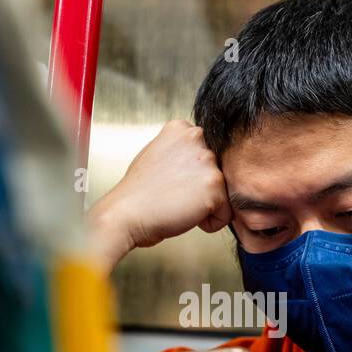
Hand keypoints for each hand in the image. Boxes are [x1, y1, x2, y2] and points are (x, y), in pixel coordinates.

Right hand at [88, 119, 230, 269]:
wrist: (125, 214)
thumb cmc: (138, 193)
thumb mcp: (157, 155)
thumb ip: (181, 150)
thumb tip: (200, 157)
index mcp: (182, 128)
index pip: (207, 156)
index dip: (191, 176)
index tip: (170, 181)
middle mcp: (197, 138)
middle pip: (218, 172)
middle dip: (200, 189)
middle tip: (173, 194)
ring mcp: (207, 160)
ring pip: (223, 193)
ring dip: (204, 206)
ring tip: (178, 203)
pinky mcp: (214, 185)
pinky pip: (225, 213)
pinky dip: (209, 223)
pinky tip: (185, 215)